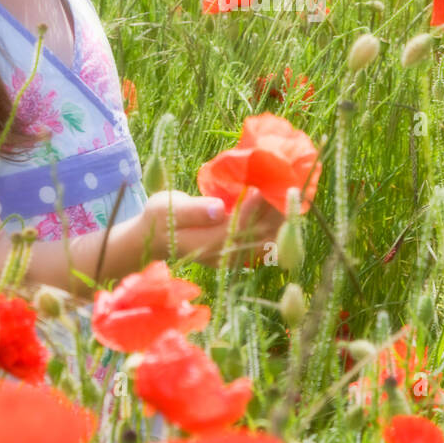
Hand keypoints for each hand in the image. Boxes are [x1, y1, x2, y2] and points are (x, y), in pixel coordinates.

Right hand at [137, 188, 284, 268]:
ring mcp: (231, 258)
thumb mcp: (167, 208)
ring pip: (265, 240)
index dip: (255, 207)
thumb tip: (218, 209)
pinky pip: (263, 241)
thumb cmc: (159, 218)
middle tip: (287, 185)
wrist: (154, 240)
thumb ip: (194, 210)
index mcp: (206, 243)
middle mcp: (223, 256)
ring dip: (279, 218)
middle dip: (275, 211)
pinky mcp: (236, 254)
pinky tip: (281, 206)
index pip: (239, 227)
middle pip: (258, 235)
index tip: (265, 184)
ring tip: (289, 193)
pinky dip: (275, 224)